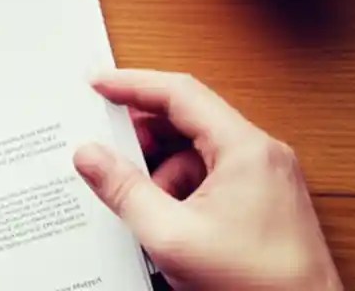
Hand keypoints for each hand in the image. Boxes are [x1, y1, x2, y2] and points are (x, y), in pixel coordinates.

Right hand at [73, 69, 342, 290]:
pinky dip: (182, 192)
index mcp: (246, 149)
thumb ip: (123, 190)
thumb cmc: (257, 284)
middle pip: (188, 121)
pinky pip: (211, 178)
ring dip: (162, 173)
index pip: (180, 93)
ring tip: (146, 208)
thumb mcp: (171, 236)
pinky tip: (169, 223)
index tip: (99, 84)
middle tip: (109, 151)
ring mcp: (264, 178)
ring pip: (196, 154)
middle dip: (144, 138)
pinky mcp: (262, 201)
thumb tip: (90, 155)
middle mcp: (260, 155)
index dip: (133, 84)